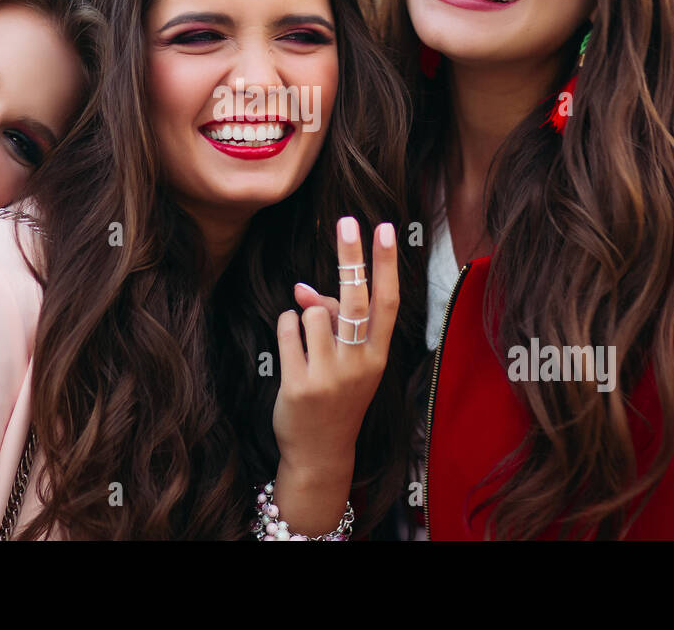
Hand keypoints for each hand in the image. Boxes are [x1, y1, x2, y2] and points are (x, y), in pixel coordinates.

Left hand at [271, 216, 398, 530]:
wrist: (320, 453)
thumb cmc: (336, 397)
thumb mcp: (347, 362)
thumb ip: (332, 323)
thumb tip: (302, 289)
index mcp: (378, 355)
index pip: (387, 302)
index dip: (387, 264)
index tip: (385, 229)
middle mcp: (359, 363)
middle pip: (355, 299)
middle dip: (352, 256)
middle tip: (347, 222)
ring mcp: (330, 375)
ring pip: (312, 314)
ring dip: (304, 315)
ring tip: (307, 345)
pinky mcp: (300, 384)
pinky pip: (287, 330)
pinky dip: (286, 329)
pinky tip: (292, 351)